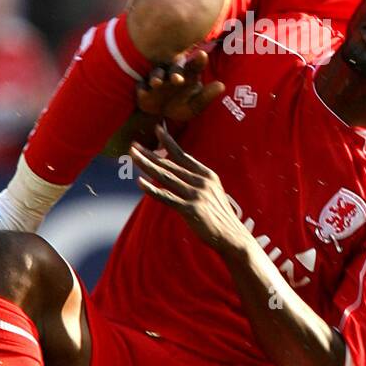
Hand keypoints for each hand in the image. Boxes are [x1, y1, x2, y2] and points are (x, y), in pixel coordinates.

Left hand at [131, 124, 245, 251]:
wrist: (232, 237)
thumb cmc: (219, 216)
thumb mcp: (211, 192)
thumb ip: (195, 182)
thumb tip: (174, 173)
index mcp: (207, 175)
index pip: (183, 155)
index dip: (169, 142)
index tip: (157, 129)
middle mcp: (202, 182)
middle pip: (170, 165)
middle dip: (150, 154)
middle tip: (133, 146)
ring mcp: (197, 195)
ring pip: (166, 177)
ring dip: (147, 166)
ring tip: (133, 157)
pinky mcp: (191, 209)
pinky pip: (167, 198)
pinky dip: (152, 190)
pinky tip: (140, 183)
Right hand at [136, 50, 223, 121]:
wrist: (160, 114)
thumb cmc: (181, 105)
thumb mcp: (195, 106)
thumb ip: (206, 97)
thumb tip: (221, 86)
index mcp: (188, 75)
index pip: (194, 65)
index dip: (198, 61)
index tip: (202, 55)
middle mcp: (172, 73)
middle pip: (174, 67)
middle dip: (175, 72)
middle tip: (178, 80)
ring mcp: (157, 79)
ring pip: (156, 73)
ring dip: (156, 76)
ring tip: (156, 83)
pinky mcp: (144, 88)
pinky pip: (142, 85)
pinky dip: (142, 87)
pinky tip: (143, 91)